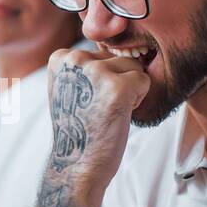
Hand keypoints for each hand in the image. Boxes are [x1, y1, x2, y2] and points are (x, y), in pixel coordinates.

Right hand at [30, 48, 149, 206]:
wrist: (77, 165)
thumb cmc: (79, 129)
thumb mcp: (70, 87)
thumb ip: (85, 64)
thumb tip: (120, 42)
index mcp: (61, 57)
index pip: (100, 52)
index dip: (101, 78)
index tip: (85, 101)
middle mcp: (76, 59)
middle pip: (118, 57)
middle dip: (116, 82)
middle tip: (98, 109)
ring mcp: (97, 72)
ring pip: (133, 67)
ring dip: (128, 91)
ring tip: (108, 112)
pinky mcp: (119, 87)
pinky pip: (145, 80)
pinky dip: (138, 101)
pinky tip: (118, 116)